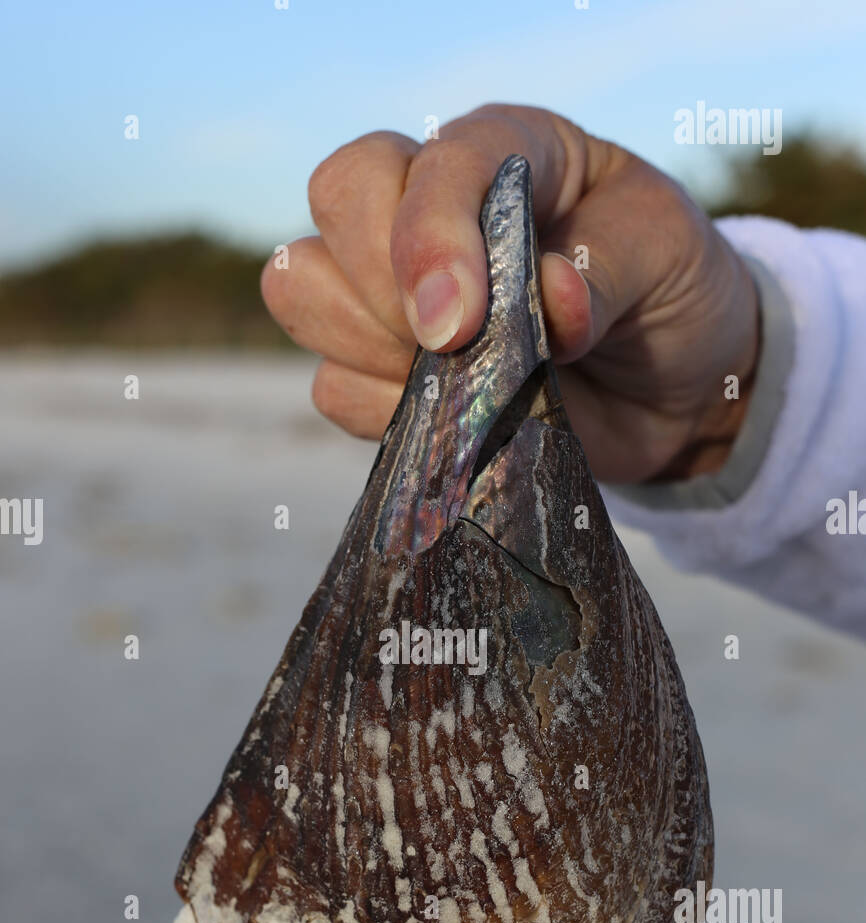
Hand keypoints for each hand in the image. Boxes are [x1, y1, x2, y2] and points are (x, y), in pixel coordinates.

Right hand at [261, 104, 758, 484]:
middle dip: (382, 285)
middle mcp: (432, 207)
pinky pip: (331, 388)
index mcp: (503, 151)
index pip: (423, 164)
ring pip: (305, 289)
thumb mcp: (667, 257)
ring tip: (457, 379)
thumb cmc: (670, 293)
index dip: (426, 239)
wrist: (676, 389)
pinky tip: (451, 419)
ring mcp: (396, 291)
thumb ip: (606, 271)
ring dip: (369, 347)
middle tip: (457, 346)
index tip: (457, 325)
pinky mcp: (385, 374)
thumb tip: (551, 306)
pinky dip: (382, 413)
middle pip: (336, 201)